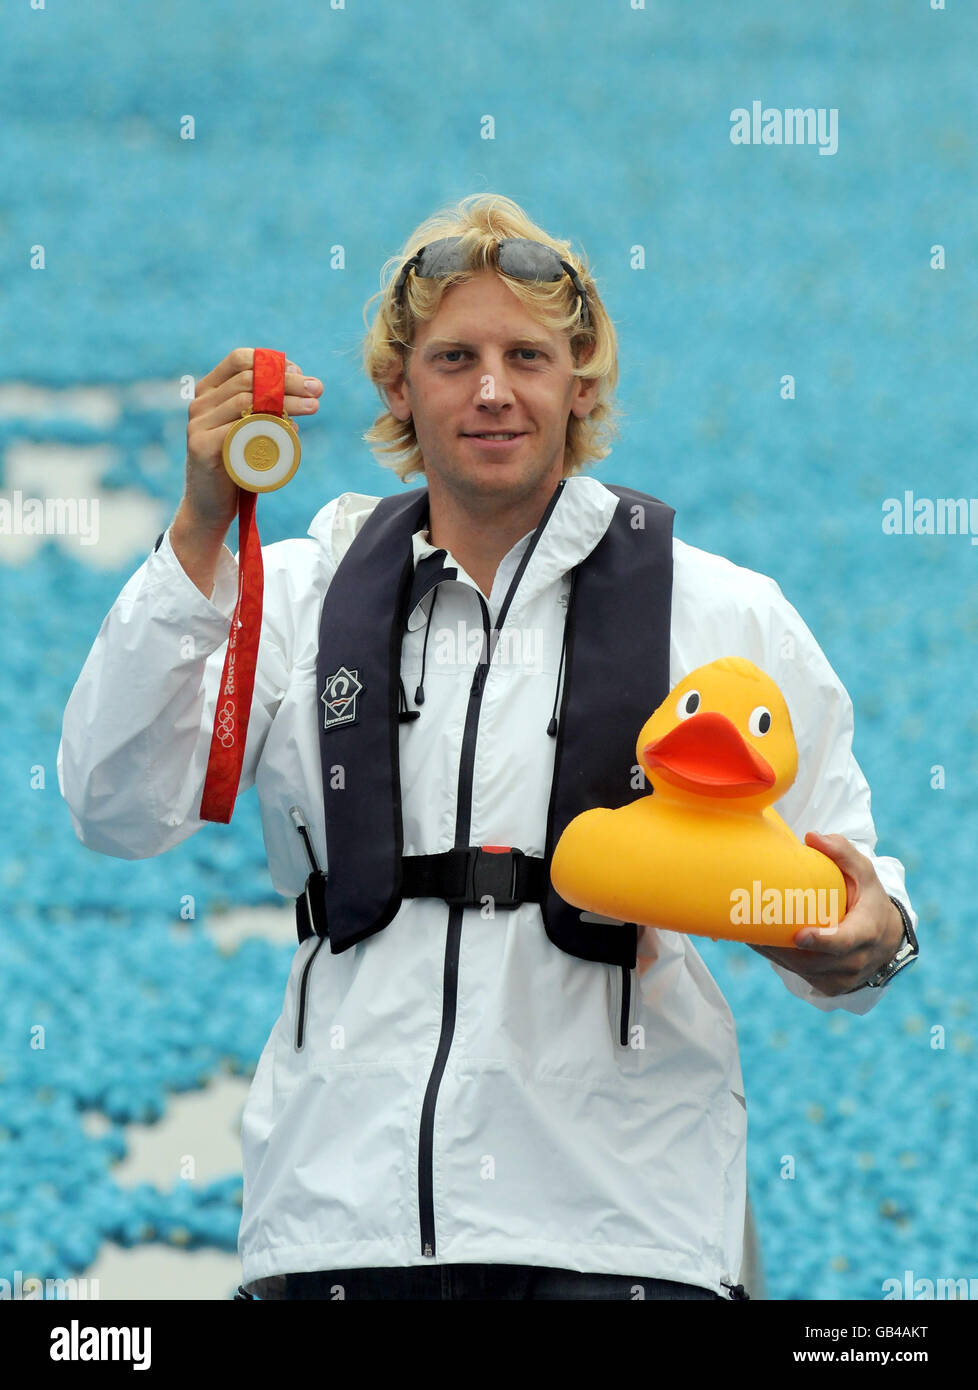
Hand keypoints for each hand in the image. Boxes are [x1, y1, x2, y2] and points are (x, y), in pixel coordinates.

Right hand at [183, 348, 322, 535]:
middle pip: (248, 379)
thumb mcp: (252, 430)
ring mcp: (198, 424)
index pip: (239, 359)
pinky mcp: (202, 446)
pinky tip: (291, 432)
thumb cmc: (236, 466)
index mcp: (209, 391)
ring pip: (246, 400)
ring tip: (313, 406)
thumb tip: (306, 390)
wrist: (210, 507)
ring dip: (286, 401)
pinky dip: (268, 427)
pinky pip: (238, 428)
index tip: (301, 375)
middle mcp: (200, 403)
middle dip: (288, 381)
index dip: (272, 362)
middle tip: (317, 390)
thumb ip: (268, 409)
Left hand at [747, 831, 905, 995]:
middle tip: (751, 926)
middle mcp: (855, 960)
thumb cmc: (868, 899)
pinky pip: (798, 975)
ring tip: (745, 930)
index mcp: (866, 932)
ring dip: (772, 952)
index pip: (844, 942)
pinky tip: (755, 941)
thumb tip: (812, 837)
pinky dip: (776, 958)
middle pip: (813, 959)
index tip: (799, 935)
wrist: (885, 938)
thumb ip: (842, 852)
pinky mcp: (829, 986)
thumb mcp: (864, 872)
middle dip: (781, 947)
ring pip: (801, 970)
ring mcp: (842, 978)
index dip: (822, 941)